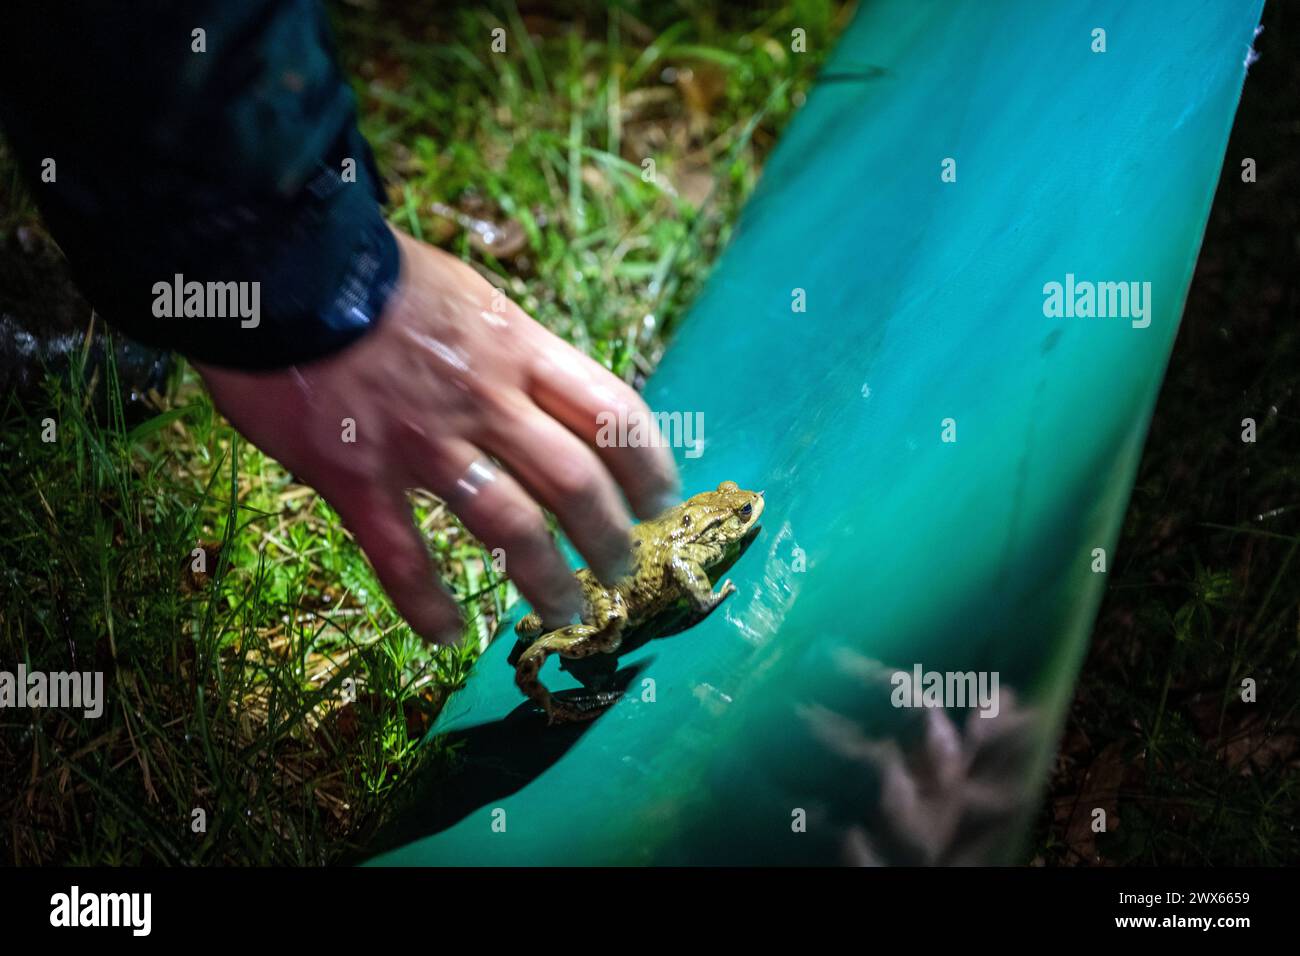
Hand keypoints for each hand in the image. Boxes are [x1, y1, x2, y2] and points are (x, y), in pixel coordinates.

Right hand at [195, 227, 679, 643]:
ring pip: (508, 526)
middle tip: (623, 573)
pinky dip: (428, 604)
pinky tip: (448, 635)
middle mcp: (484, 398)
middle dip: (610, 538)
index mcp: (516, 348)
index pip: (612, 413)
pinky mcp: (355, 476)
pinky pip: (402, 556)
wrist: (273, 262)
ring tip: (567, 615)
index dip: (649, 466)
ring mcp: (421, 442)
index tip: (662, 502)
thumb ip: (510, 351)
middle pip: (575, 482)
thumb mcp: (468, 296)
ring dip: (546, 580)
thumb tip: (548, 395)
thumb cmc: (371, 273)